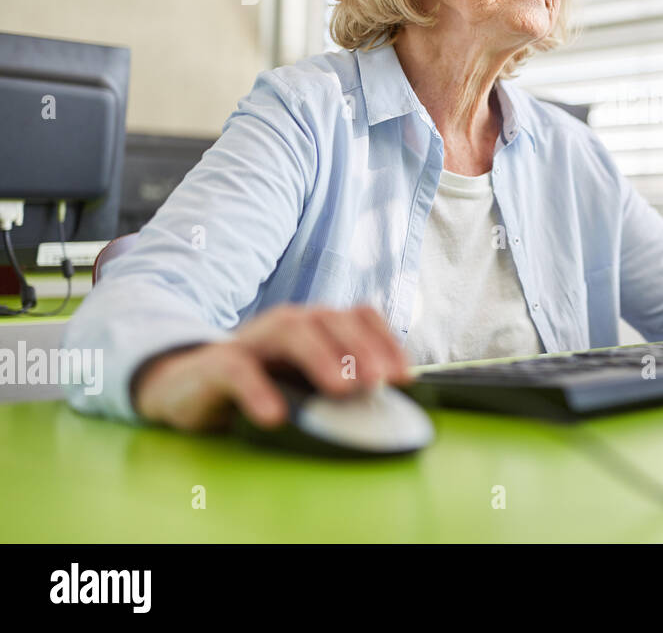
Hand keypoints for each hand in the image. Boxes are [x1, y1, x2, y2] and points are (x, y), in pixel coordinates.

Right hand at [133, 303, 412, 431]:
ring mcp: (253, 339)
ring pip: (292, 332)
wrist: (187, 385)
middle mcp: (289, 323)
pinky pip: (239, 369)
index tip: (404, 378)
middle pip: (331, 319)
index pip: (359, 317)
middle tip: (380, 381)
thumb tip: (390, 401)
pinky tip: (274, 415)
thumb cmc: (261, 382)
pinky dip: (258, 390)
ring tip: (342, 388)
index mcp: (316, 325)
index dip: (386, 341)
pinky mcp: (217, 364)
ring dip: (321, 357)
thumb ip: (342, 382)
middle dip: (362, 347)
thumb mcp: (306, 380)